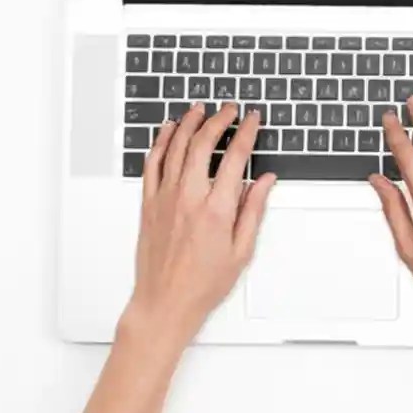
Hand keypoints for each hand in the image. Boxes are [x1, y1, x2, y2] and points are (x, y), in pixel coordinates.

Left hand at [121, 102, 275, 344]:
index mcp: (216, 209)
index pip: (234, 157)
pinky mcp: (148, 204)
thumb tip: (264, 181)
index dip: (246, 132)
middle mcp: (189, 198)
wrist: (164, 302)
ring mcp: (165, 198)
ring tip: (199, 110)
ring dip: (188, 123)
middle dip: (218, 120)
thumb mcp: (242, 250)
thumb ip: (253, 210)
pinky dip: (160, 142)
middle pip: (203, 143)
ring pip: (176, 147)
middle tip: (229, 110)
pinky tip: (167, 131)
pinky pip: (153, 164)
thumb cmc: (202, 284)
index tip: (252, 120)